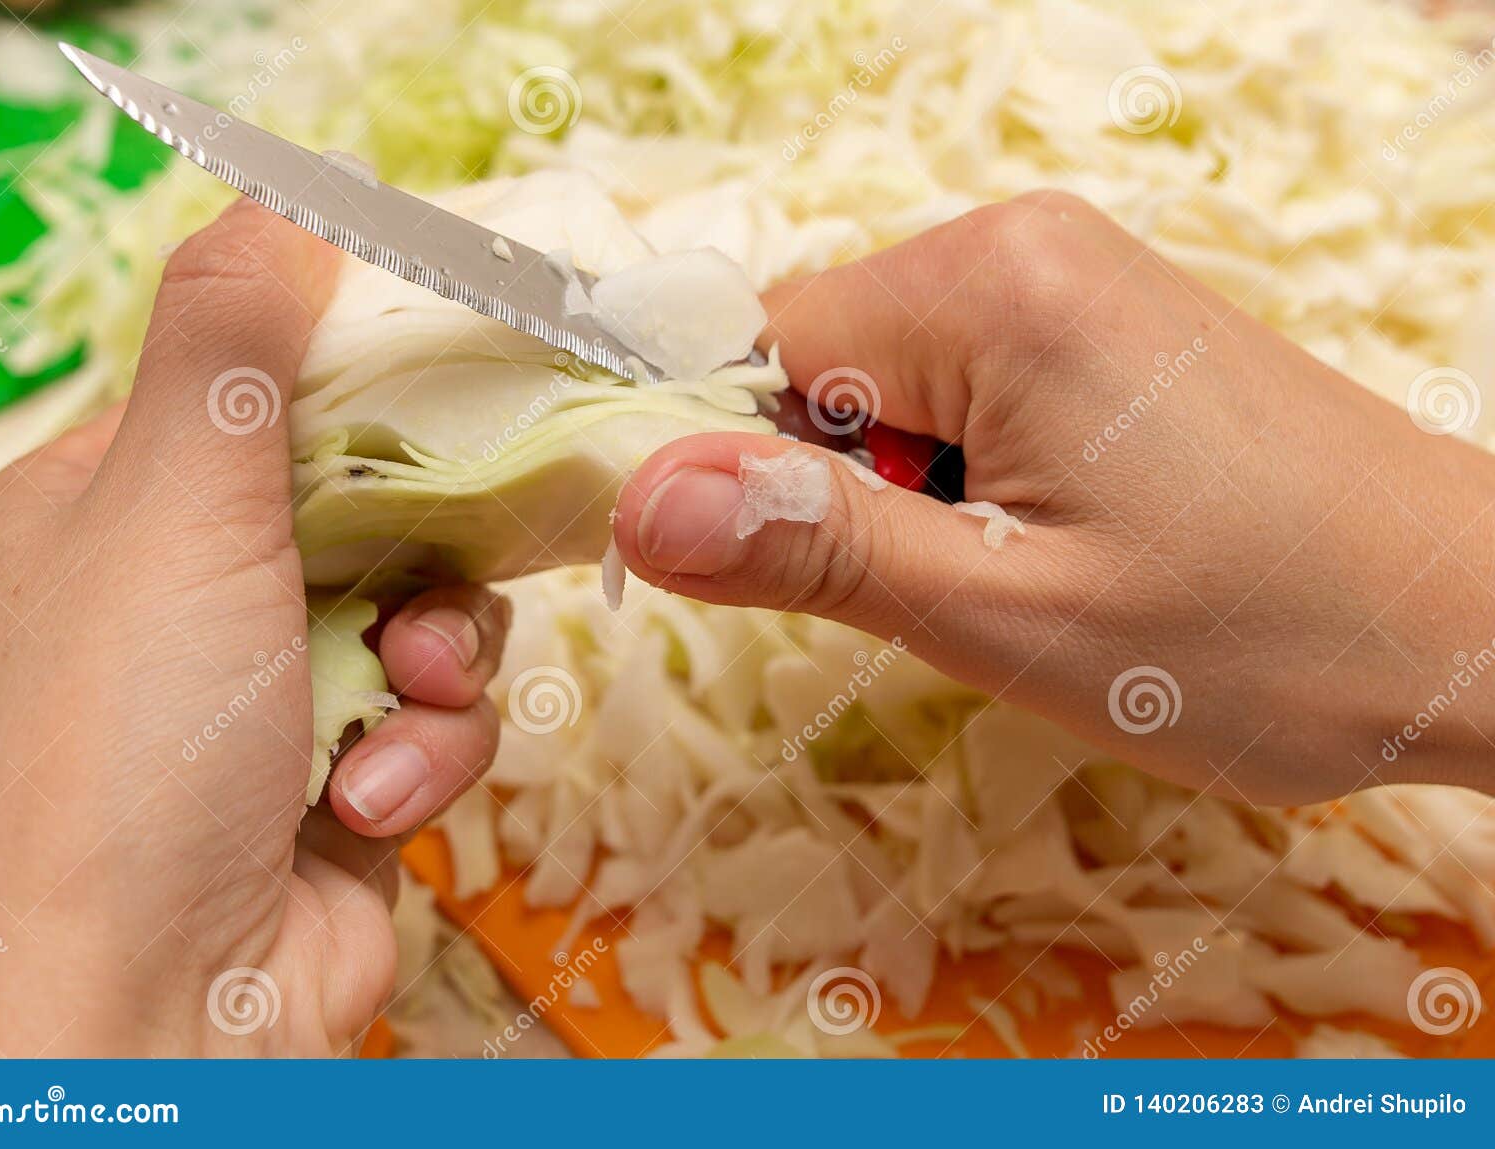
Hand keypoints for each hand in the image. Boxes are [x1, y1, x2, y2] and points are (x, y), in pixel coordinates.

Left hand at [0, 202, 506, 1056]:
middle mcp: (183, 603)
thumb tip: (278, 197)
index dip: (366, 368)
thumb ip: (231, 348)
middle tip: (452, 541)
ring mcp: (265, 702)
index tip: (470, 352)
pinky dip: (426, 753)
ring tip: (397, 705)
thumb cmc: (121, 750)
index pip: (263, 393)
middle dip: (424, 535)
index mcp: (109, 511)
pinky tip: (377, 798)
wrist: (140, 1024)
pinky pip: (435, 721)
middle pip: (368, 500)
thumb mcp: (169, 508)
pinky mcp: (342, 788)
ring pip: (426, 612)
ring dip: (435, 658)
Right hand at [613, 191, 1494, 803]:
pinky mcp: (1106, 329)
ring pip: (890, 391)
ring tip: (1027, 580)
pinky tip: (1061, 548)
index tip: (792, 580)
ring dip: (911, 500)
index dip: (740, 476)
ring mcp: (1073, 279)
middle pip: (820, 367)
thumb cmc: (1256, 638)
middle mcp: (1023, 244)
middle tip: (956, 595)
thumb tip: (634, 498)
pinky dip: (969, 483)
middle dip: (844, 495)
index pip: (754, 353)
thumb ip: (815, 548)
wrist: (1472, 626)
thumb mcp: (1006, 616)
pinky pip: (965, 395)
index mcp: (987, 284)